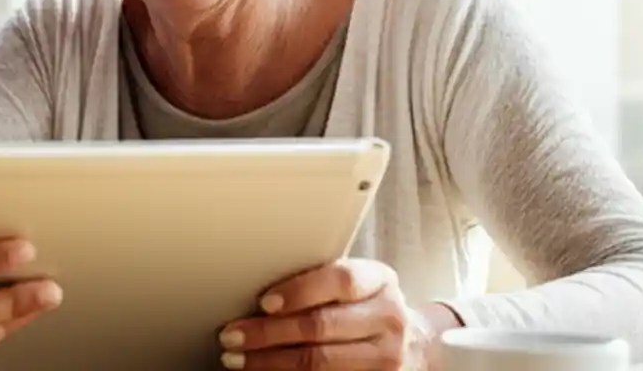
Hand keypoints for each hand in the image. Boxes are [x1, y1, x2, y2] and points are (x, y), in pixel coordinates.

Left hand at [217, 258, 431, 369]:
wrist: (412, 345)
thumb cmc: (362, 306)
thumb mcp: (354, 284)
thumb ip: (319, 280)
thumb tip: (253, 286)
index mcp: (379, 281)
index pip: (339, 280)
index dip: (299, 291)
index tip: (263, 302)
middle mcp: (388, 318)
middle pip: (321, 325)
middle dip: (268, 333)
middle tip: (231, 336)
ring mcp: (386, 357)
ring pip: (320, 362)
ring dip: (270, 362)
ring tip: (236, 359)